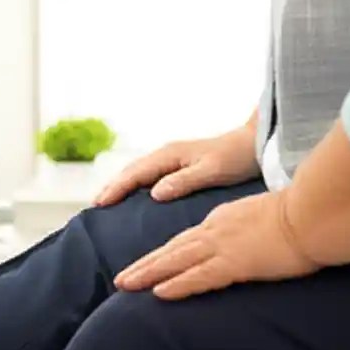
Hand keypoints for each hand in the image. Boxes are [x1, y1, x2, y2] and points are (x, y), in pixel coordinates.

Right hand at [95, 125, 259, 206]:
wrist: (255, 143)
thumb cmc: (236, 157)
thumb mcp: (211, 170)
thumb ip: (183, 181)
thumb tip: (153, 193)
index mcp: (170, 155)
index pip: (135, 173)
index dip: (116, 188)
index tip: (100, 204)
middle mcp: (167, 154)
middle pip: (131, 171)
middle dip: (112, 186)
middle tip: (95, 206)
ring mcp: (172, 158)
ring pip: (138, 172)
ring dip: (121, 185)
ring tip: (107, 201)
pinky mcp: (179, 165)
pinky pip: (148, 175)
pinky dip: (134, 184)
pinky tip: (134, 196)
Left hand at [114, 190, 318, 299]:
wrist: (318, 212)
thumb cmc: (307, 216)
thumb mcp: (272, 218)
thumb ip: (257, 229)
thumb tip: (260, 241)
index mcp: (226, 218)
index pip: (188, 239)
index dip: (166, 253)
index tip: (149, 264)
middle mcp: (217, 229)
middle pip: (172, 249)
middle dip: (145, 264)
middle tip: (121, 279)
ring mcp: (224, 245)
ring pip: (175, 261)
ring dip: (148, 274)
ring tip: (125, 285)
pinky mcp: (236, 262)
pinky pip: (199, 276)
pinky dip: (177, 284)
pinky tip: (158, 293)